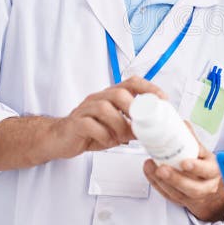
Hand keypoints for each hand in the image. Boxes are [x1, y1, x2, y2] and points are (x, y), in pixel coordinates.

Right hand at [47, 76, 166, 159]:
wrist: (60, 139)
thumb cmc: (91, 131)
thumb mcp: (116, 128)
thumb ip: (133, 127)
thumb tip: (155, 131)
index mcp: (110, 96)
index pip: (131, 82)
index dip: (148, 88)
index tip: (163, 99)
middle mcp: (98, 98)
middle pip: (118, 93)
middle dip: (134, 108)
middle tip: (142, 124)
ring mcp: (85, 109)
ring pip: (104, 108)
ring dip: (118, 124)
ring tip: (123, 137)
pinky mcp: (75, 123)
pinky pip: (89, 125)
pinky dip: (103, 134)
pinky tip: (108, 142)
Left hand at [143, 134, 223, 221]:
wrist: (210, 188)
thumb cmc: (206, 168)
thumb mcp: (205, 153)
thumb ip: (193, 141)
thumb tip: (183, 125)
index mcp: (213, 171)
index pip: (207, 171)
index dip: (196, 168)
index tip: (185, 162)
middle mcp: (205, 186)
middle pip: (192, 188)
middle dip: (175, 178)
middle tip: (162, 169)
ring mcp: (193, 197)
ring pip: (178, 194)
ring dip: (163, 182)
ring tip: (153, 169)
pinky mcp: (181, 201)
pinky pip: (168, 195)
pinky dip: (157, 184)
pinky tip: (151, 174)